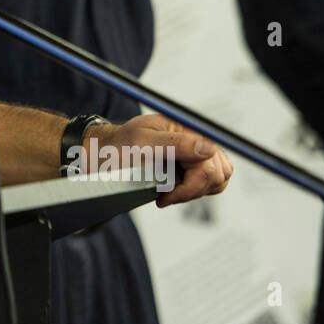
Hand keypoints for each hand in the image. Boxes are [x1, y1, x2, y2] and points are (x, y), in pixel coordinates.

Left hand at [86, 114, 233, 206]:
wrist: (104, 155)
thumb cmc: (118, 146)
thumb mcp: (141, 143)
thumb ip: (175, 144)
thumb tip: (208, 148)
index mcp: (185, 129)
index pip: (210, 161)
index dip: (193, 183)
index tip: (169, 193)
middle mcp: (194, 140)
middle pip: (218, 173)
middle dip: (192, 190)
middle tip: (166, 194)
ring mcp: (194, 154)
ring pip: (218, 180)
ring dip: (194, 192)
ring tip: (169, 192)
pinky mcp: (192, 166)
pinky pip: (209, 184)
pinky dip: (194, 192)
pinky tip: (172, 191)